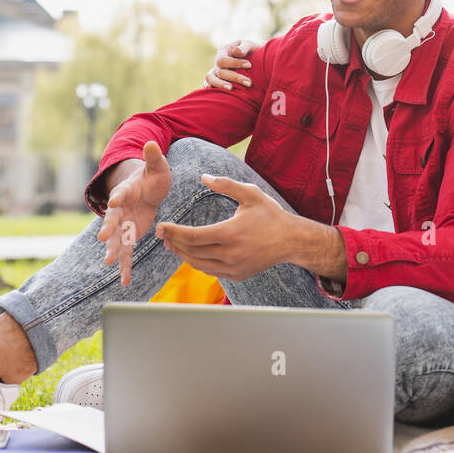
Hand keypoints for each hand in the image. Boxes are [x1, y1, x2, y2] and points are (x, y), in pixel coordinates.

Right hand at [98, 141, 171, 286]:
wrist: (147, 190)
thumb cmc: (152, 176)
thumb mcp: (157, 166)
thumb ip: (153, 157)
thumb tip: (151, 142)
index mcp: (126, 191)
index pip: (120, 193)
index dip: (117, 197)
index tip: (113, 202)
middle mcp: (120, 209)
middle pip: (113, 219)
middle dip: (108, 228)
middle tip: (102, 237)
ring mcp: (123, 224)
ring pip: (116, 239)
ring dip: (113, 250)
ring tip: (109, 263)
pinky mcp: (129, 235)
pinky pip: (126, 253)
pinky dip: (125, 267)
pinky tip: (125, 281)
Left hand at [155, 174, 346, 282]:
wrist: (291, 240)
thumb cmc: (271, 215)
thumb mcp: (250, 194)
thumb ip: (226, 185)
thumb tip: (204, 177)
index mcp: (230, 233)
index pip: (193, 236)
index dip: (174, 232)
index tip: (162, 226)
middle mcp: (230, 253)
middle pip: (192, 251)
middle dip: (174, 242)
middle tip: (162, 234)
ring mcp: (234, 267)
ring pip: (199, 264)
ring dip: (183, 254)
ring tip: (172, 244)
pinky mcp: (237, 275)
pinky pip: (210, 270)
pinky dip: (198, 262)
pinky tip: (191, 253)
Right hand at [203, 39, 259, 90]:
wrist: (256, 59)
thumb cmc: (253, 50)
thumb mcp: (250, 45)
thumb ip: (245, 46)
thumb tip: (237, 51)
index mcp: (224, 50)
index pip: (223, 59)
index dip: (235, 63)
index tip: (250, 65)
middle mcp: (218, 61)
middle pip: (220, 71)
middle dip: (234, 77)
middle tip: (249, 83)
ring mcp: (216, 71)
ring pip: (210, 78)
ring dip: (220, 84)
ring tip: (231, 89)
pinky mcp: (217, 80)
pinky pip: (209, 84)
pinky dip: (209, 88)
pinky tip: (216, 93)